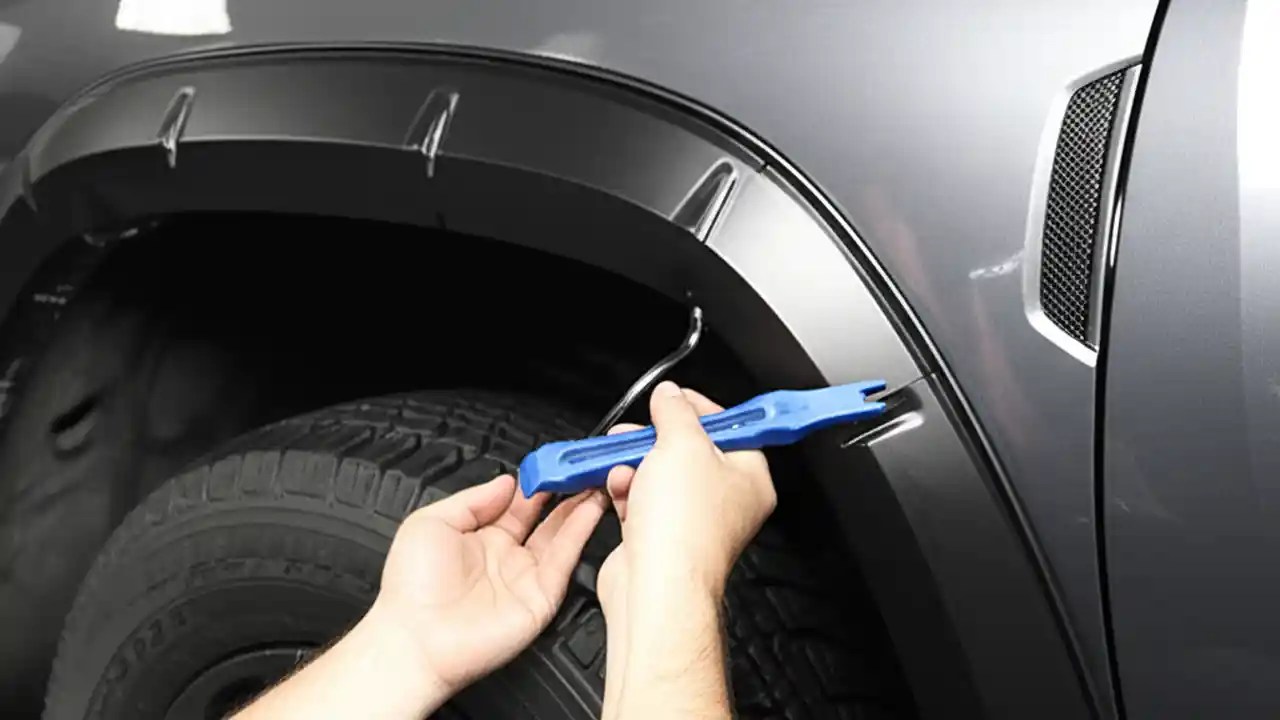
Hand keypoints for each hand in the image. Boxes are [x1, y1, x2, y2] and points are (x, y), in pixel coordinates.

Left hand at [371, 474, 607, 695]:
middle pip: (545, 518)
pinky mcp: (541, 598)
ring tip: (596, 479)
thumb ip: (473, 499)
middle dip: (565, 491)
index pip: (517, 504)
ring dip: (581, 507)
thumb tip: (507, 481)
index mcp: (479, 539)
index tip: (551, 461)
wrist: (416, 638)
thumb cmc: (411, 589)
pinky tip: (590, 507)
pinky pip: (565, 560)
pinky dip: (581, 532)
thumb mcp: (431, 522)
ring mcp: (525, 578)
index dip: (535, 482)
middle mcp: (505, 558)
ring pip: (561, 536)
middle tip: (581, 466)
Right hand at [598, 381, 775, 609]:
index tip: (676, 398)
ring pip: (660, 475)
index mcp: (749, 477)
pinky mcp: (660, 536)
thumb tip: (671, 396)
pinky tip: (618, 485)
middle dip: (657, 437)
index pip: (731, 428)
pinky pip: (641, 500)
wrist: (654, 585)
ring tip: (621, 458)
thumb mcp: (682, 445)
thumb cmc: (684, 529)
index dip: (701, 408)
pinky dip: (626, 489)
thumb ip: (676, 412)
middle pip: (691, 450)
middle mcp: (725, 501)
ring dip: (636, 462)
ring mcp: (692, 521)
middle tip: (641, 429)